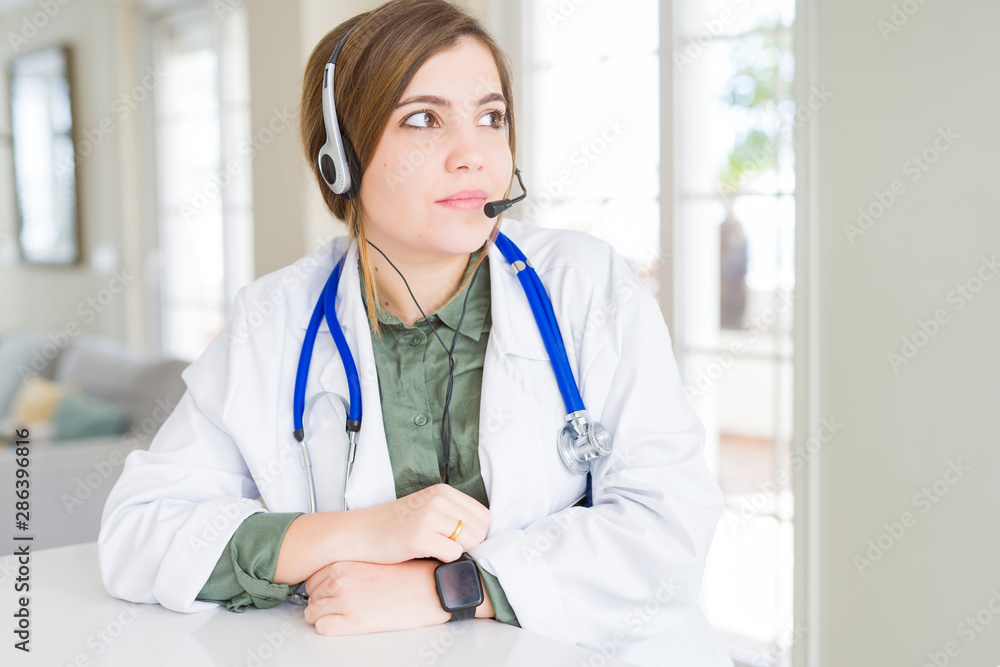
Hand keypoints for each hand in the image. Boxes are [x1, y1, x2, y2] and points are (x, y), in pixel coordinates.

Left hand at [303, 559, 450, 634]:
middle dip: (323, 600)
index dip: (322, 586)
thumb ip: (350, 565)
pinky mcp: (354, 622)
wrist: (430, 589)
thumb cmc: (409, 574)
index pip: (313, 577)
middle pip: (312, 595)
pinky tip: (345, 622)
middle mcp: (341, 581)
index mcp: (345, 563)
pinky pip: (323, 628)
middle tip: (341, 602)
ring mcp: (345, 602)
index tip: (331, 590)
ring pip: (313, 612)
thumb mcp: (374, 560)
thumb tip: (332, 576)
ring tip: (344, 613)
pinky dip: (329, 627)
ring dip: (324, 614)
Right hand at [353, 483, 489, 564]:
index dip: (477, 533)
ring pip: (470, 542)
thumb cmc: (396, 526)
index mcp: (444, 491)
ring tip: (434, 548)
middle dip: (468, 544)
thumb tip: (484, 535)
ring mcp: (429, 517)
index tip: (460, 540)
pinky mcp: (420, 537)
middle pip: (480, 530)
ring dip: (456, 551)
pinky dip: (443, 560)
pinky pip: (453, 554)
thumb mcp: (428, 508)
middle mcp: (439, 500)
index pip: (484, 515)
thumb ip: (453, 515)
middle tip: (445, 547)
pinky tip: (425, 553)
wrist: (360, 532)